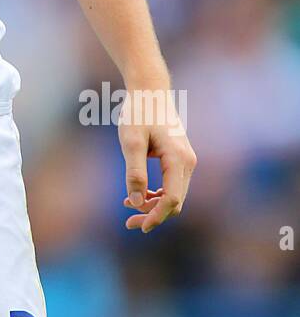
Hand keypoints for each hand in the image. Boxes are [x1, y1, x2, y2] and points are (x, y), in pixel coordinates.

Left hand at [117, 86, 196, 233]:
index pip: (172, 199)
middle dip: (153, 214)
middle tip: (128, 223)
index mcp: (178, 159)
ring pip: (175, 195)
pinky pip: (173, 185)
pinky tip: (137, 193)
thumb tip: (136, 203)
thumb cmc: (138, 112)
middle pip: (176, 201)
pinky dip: (157, 193)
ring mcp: (186, 160)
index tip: (137, 226)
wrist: (150, 90)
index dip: (156, 216)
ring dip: (154, 205)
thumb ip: (134, 172)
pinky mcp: (180, 158)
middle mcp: (188, 162)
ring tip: (127, 205)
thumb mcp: (131, 141)